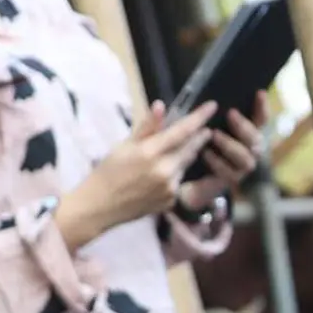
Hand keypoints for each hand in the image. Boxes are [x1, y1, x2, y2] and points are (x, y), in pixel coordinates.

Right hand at [56, 100, 218, 247]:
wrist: (100, 207)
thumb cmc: (108, 171)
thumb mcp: (124, 145)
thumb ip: (147, 127)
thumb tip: (160, 106)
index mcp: (150, 153)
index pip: (181, 131)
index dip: (199, 117)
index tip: (212, 105)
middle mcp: (165, 170)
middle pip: (190, 148)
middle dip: (199, 138)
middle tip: (205, 130)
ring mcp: (170, 188)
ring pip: (184, 165)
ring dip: (183, 157)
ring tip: (170, 154)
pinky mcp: (171, 201)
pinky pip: (177, 181)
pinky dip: (173, 174)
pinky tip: (158, 176)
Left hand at [177, 90, 270, 213]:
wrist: (187, 177)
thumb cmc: (196, 144)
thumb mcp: (198, 125)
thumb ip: (203, 113)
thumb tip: (209, 100)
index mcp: (246, 132)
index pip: (260, 119)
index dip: (262, 106)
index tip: (259, 93)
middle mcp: (250, 148)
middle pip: (256, 137)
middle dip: (243, 125)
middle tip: (231, 113)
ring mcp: (243, 165)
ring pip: (246, 157)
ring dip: (230, 144)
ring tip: (214, 135)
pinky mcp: (232, 180)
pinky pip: (230, 172)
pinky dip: (218, 162)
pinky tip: (205, 153)